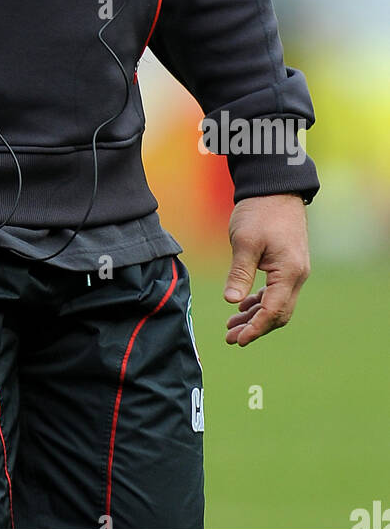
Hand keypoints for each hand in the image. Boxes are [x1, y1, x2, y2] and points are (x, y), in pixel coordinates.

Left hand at [223, 193, 309, 346]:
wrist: (275, 188)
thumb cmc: (259, 212)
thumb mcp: (245, 242)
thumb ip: (240, 273)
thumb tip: (231, 301)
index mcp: (289, 272)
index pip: (273, 311)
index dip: (256, 328)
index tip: (238, 340)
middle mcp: (297, 275)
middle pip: (279, 313)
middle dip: (255, 327)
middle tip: (230, 338)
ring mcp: (295, 270)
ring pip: (278, 303)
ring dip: (256, 316)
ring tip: (232, 326)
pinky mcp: (288, 264)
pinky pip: (277, 291)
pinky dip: (261, 301)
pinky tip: (243, 305)